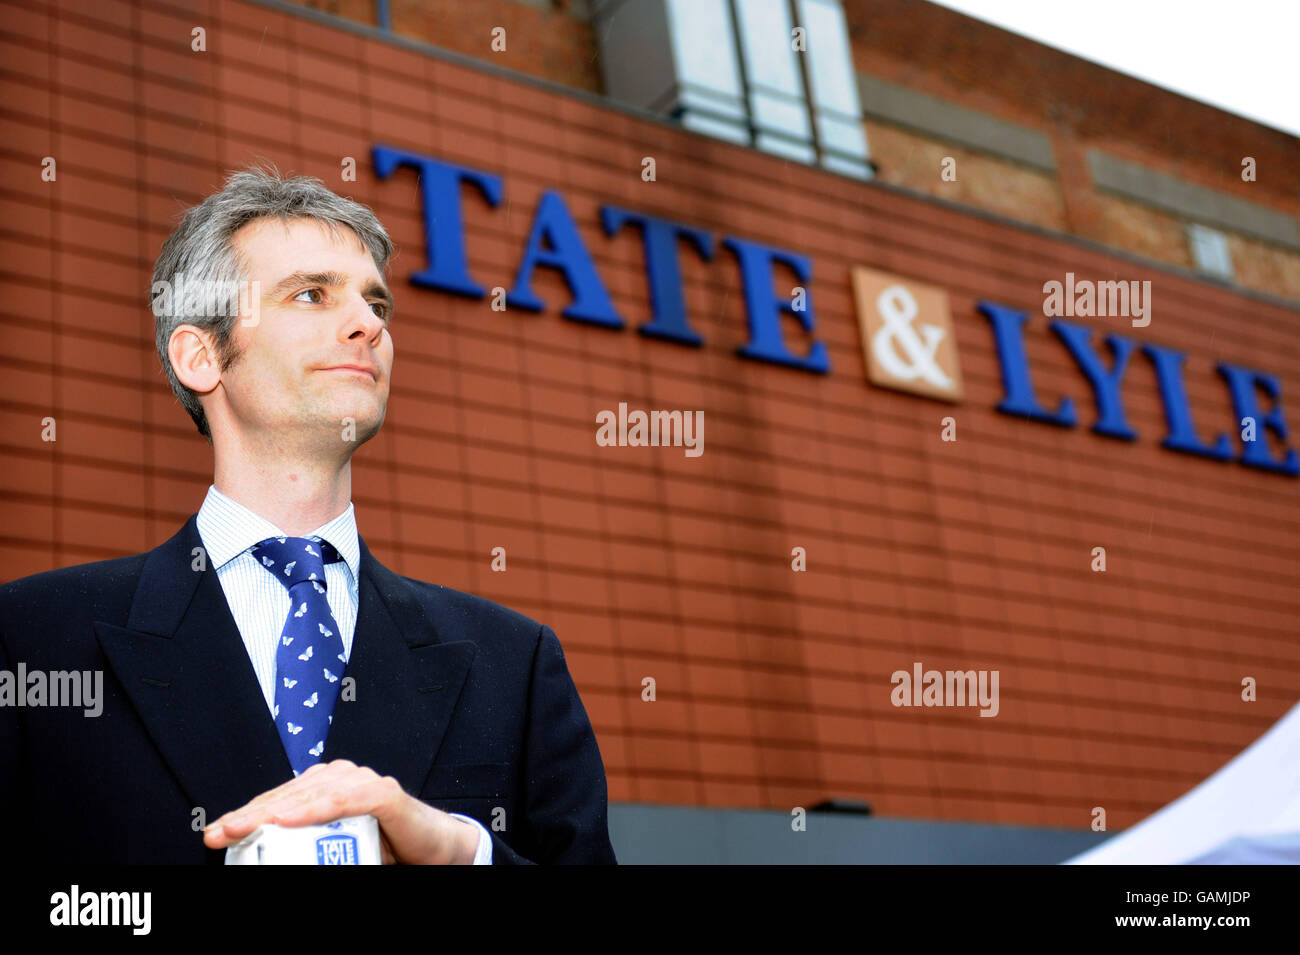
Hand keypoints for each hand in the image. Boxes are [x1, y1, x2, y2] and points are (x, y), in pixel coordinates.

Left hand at [202, 759, 479, 863]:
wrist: (435, 852)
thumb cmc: (387, 849)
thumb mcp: (338, 851)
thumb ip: (308, 850)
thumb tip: (267, 861)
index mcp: (326, 788)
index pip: (279, 799)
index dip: (246, 814)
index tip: (214, 833)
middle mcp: (341, 777)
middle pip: (287, 795)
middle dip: (249, 815)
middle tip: (219, 832)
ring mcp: (362, 782)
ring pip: (309, 795)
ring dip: (273, 812)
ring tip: (244, 827)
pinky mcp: (383, 794)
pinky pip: (343, 801)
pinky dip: (314, 810)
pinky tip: (287, 819)